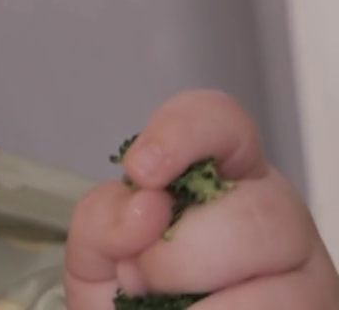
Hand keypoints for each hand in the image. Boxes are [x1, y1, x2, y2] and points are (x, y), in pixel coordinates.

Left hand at [65, 90, 337, 307]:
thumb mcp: (100, 255)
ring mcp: (305, 270)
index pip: (220, 123)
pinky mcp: (315, 309)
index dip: (182, 133)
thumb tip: (147, 205)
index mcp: (221, 180)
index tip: (141, 172)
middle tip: (140, 282)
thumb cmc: (131, 301)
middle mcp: (274, 216)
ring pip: (269, 264)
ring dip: (197, 297)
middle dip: (180, 254)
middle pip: (255, 208)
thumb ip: (104, 220)